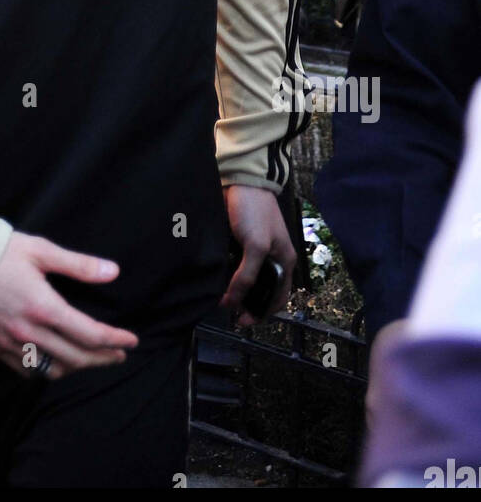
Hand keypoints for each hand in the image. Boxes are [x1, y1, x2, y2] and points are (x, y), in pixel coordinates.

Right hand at [0, 231, 138, 381]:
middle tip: (119, 353)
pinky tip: (56, 361)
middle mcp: (30, 332)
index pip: (91, 334)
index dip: (115, 340)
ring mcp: (11, 344)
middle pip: (77, 358)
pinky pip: (27, 371)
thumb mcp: (41, 250)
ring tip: (90, 358)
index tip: (131, 340)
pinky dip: (48, 370)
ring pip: (53, 370)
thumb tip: (113, 272)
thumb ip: (79, 265)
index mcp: (44, 307)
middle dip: (103, 358)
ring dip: (77, 368)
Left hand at [220, 185, 295, 326]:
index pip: (278, 298)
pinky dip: (227, 275)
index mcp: (284, 262)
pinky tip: (216, 281)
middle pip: (261, 291)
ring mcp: (255, 251)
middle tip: (229, 312)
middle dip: (247, 303)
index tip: (243, 322)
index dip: (263, 313)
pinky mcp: (238, 242)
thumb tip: (231, 302)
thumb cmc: (255, 211)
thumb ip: (246, 275)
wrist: (240, 180)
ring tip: (220, 299)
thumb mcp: (255, 246)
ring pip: (246, 279)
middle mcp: (272, 259)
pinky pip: (234, 266)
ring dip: (236, 290)